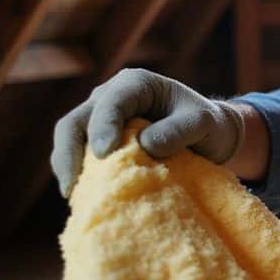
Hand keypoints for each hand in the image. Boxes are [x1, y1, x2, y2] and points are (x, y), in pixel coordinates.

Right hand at [51, 68, 244, 197]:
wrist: (210, 135)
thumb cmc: (209, 125)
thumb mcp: (204, 123)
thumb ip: (179, 130)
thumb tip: (145, 145)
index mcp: (137, 84)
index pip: (112, 102)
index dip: (103, 126)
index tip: (104, 153)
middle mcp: (110, 97)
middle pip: (76, 121)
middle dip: (70, 152)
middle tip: (74, 184)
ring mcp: (100, 119)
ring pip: (70, 140)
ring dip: (69, 167)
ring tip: (74, 194)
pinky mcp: (98, 141)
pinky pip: (78, 157)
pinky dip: (79, 175)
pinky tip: (83, 195)